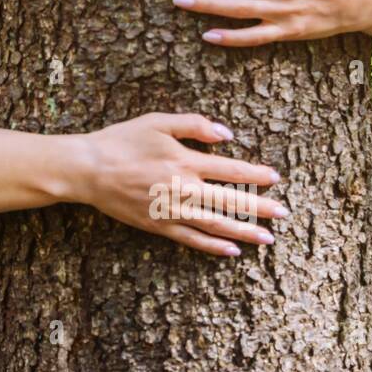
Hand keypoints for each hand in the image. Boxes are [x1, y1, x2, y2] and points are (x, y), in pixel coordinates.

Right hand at [77, 112, 286, 256]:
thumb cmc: (121, 141)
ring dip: (244, 231)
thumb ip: (193, 124)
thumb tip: (227, 134)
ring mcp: (171, 210)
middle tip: (284, 213)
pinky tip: (231, 250)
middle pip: (229, 200)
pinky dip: (213, 246)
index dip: (255, 173)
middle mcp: (182, 188)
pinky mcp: (158, 225)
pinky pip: (191, 239)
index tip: (275, 178)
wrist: (88, 169)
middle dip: (260, 207)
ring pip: (215, 223)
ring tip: (267, 238)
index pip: (229, 169)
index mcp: (183, 160)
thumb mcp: (156, 121)